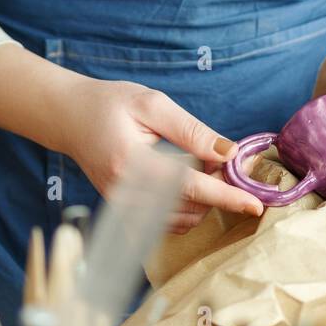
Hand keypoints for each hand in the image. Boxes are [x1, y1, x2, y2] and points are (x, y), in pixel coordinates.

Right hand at [58, 74, 263, 232]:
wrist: (69, 117)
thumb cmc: (110, 104)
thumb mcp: (152, 104)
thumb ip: (191, 130)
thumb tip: (228, 153)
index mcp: (132, 165)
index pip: (189, 188)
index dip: (226, 196)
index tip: (255, 204)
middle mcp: (125, 195)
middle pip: (189, 208)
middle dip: (216, 190)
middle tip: (221, 159)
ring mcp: (122, 208)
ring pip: (180, 221)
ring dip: (203, 201)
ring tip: (201, 165)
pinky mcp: (124, 212)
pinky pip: (165, 222)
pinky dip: (186, 207)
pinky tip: (186, 180)